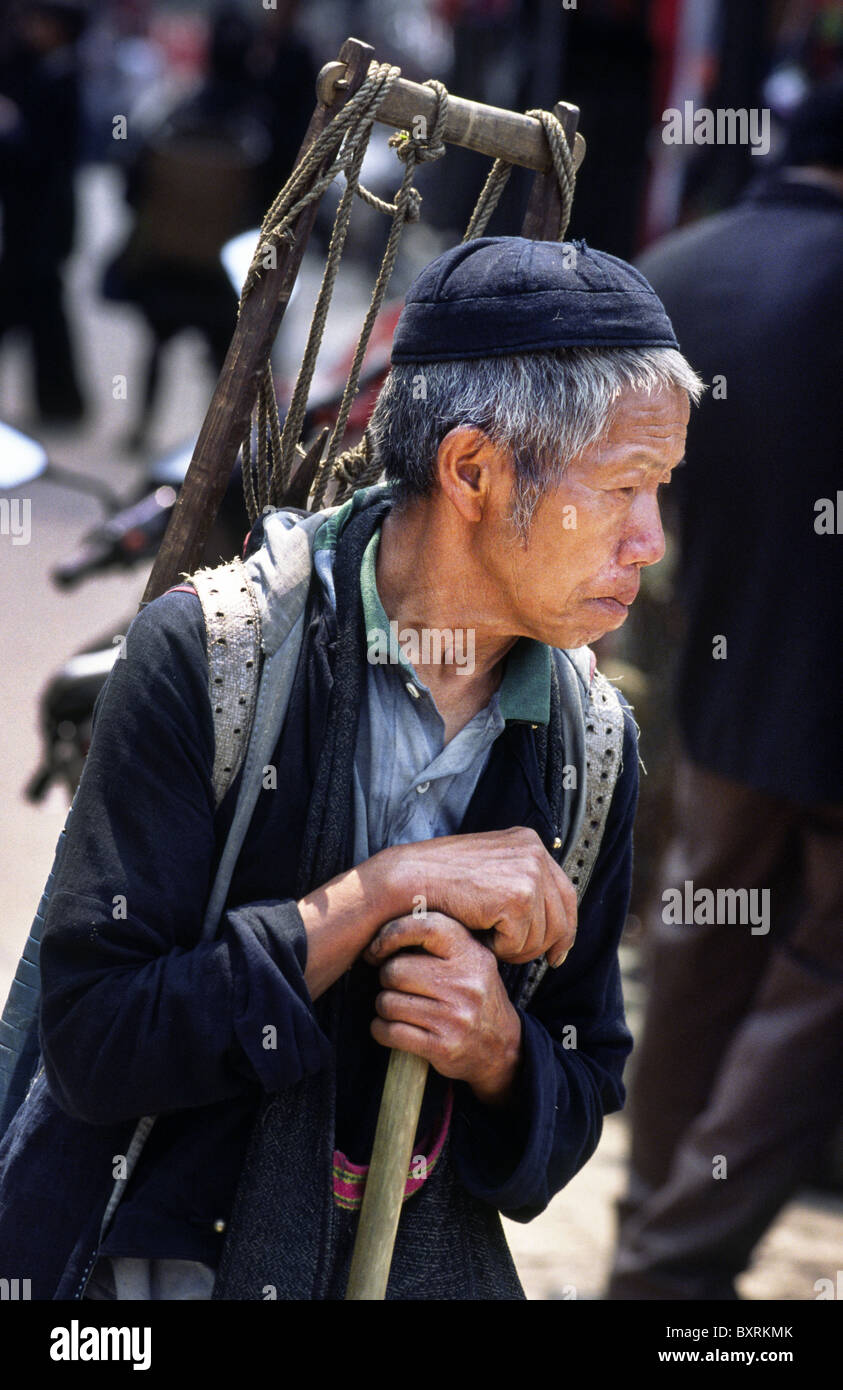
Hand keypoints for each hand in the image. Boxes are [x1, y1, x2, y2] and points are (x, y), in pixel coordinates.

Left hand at [366, 912, 522, 1104]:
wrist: (502, 1046)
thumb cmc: (473, 994)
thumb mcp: (470, 959)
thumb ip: (437, 940)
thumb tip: (382, 925)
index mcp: (471, 954)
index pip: (425, 927)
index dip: (391, 934)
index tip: (378, 948)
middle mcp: (466, 983)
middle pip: (395, 970)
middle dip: (386, 979)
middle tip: (397, 985)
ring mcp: (455, 1017)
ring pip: (387, 1003)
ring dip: (384, 1007)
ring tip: (399, 1007)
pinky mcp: (442, 1047)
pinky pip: (389, 1031)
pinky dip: (381, 1030)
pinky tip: (393, 1028)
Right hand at [382, 827, 576, 967]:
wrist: (405, 881)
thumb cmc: (436, 881)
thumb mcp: (486, 869)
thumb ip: (517, 881)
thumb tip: (551, 916)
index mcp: (528, 842)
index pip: (565, 894)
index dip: (564, 930)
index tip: (556, 955)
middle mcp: (534, 852)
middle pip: (561, 919)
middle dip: (537, 946)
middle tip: (510, 953)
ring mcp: (529, 873)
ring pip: (542, 937)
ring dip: (513, 948)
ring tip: (483, 933)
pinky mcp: (518, 898)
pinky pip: (520, 944)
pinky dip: (498, 948)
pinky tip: (477, 931)